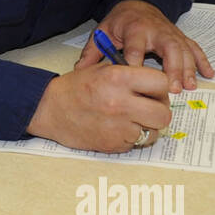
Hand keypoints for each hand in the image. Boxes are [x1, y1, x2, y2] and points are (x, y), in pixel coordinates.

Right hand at [28, 63, 172, 152]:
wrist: (50, 109)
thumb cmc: (75, 88)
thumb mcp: (102, 69)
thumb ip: (130, 75)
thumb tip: (155, 84)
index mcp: (119, 78)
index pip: (162, 84)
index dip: (160, 88)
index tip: (153, 91)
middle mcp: (121, 103)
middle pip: (164, 114)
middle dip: (159, 111)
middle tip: (148, 108)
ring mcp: (118, 127)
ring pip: (153, 132)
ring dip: (146, 127)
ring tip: (131, 120)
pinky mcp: (114, 145)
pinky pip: (135, 143)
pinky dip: (130, 138)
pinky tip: (117, 128)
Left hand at [77, 0, 212, 92]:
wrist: (138, 3)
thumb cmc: (120, 22)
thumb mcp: (103, 32)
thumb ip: (93, 51)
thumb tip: (80, 71)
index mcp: (135, 29)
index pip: (135, 47)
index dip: (136, 62)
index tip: (136, 80)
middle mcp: (156, 30)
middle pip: (168, 47)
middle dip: (173, 68)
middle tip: (174, 89)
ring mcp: (171, 33)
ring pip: (184, 49)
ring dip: (188, 68)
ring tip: (190, 87)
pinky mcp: (180, 37)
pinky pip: (194, 47)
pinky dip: (202, 60)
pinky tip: (209, 73)